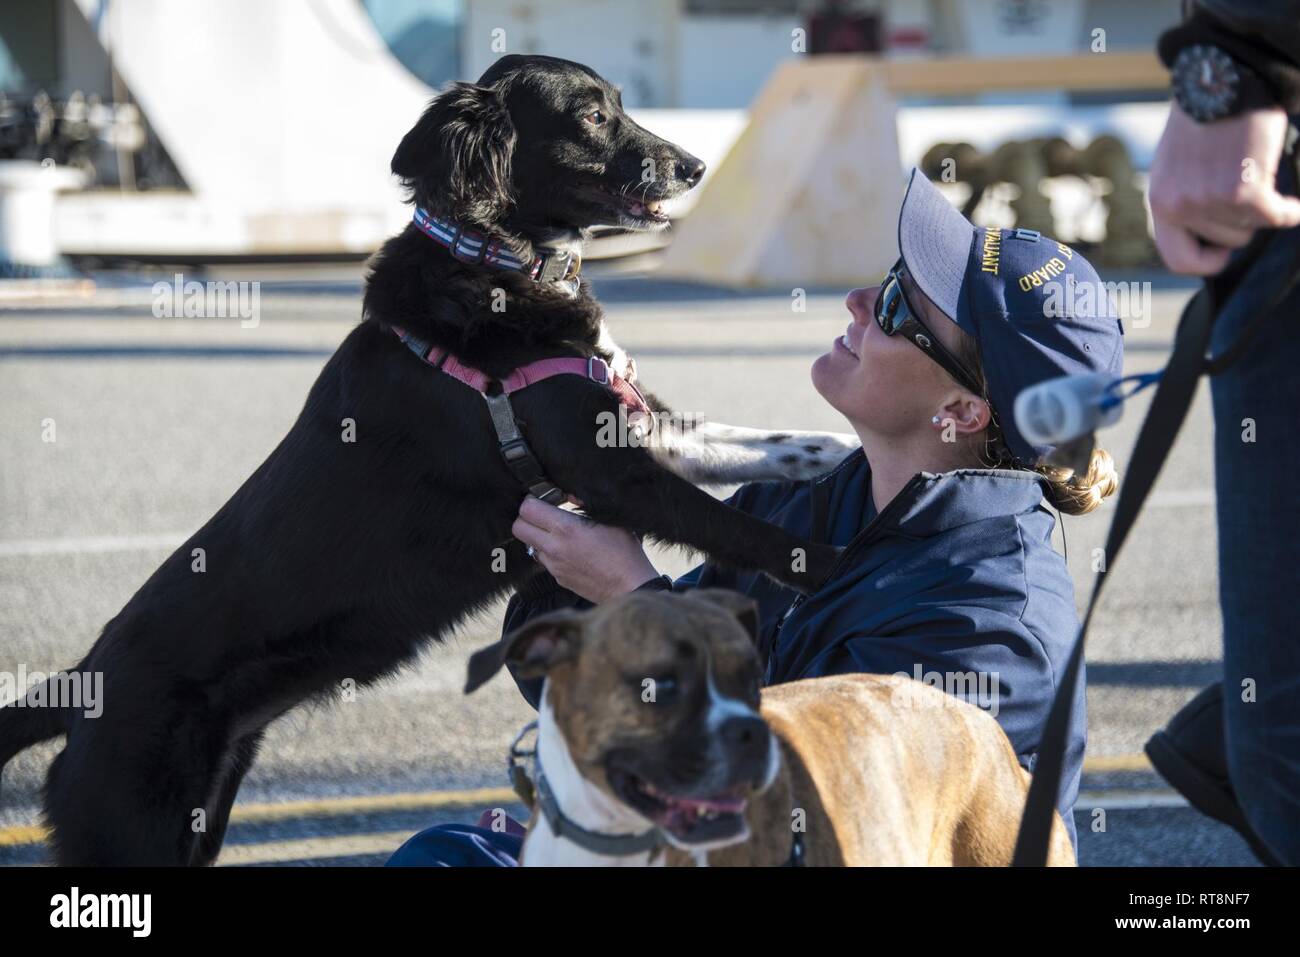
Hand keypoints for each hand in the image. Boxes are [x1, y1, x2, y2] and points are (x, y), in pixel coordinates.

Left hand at [512, 496, 659, 603]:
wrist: (630, 587)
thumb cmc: (625, 552)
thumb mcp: (610, 519)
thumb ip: (585, 504)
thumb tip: (568, 494)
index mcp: (566, 529)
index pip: (527, 510)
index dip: (531, 500)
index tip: (543, 499)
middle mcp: (554, 548)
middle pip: (518, 528)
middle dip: (526, 518)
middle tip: (542, 514)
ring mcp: (554, 566)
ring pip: (529, 546)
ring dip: (538, 536)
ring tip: (559, 533)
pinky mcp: (558, 579)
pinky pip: (544, 561)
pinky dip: (550, 552)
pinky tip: (570, 550)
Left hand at [1149, 103, 1299, 274]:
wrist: (1222, 77)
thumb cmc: (1204, 118)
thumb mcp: (1176, 166)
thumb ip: (1184, 199)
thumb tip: (1205, 234)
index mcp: (1160, 202)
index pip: (1179, 260)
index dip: (1207, 260)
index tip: (1223, 246)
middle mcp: (1179, 206)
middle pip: (1225, 242)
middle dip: (1243, 223)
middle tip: (1249, 195)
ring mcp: (1209, 201)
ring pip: (1249, 228)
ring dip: (1262, 208)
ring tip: (1260, 178)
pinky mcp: (1244, 191)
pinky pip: (1277, 217)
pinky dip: (1291, 211)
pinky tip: (1295, 205)